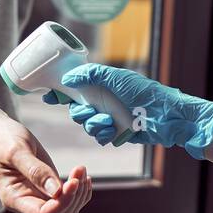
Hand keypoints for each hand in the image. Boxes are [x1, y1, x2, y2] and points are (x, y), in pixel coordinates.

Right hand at [0, 116, 91, 212]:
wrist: (0, 135)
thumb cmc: (3, 141)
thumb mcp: (16, 152)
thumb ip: (35, 171)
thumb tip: (56, 191)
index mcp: (14, 198)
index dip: (62, 203)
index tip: (73, 182)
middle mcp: (27, 204)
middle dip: (73, 197)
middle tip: (79, 171)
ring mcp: (39, 198)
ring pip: (67, 211)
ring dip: (79, 194)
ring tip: (81, 170)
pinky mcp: (49, 191)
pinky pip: (70, 201)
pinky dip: (81, 191)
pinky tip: (83, 175)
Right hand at [43, 63, 212, 158]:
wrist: (166, 115)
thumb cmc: (144, 92)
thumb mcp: (116, 77)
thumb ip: (91, 74)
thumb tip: (69, 78)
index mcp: (102, 87)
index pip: (74, 89)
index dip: (59, 93)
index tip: (47, 96)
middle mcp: (104, 102)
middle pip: (77, 111)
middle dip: (80, 113)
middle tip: (89, 112)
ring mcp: (111, 118)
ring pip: (87, 126)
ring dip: (94, 125)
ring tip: (108, 122)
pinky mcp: (118, 134)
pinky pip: (101, 137)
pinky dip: (105, 134)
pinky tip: (115, 130)